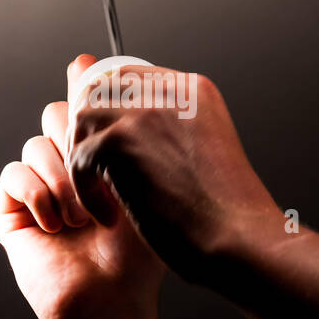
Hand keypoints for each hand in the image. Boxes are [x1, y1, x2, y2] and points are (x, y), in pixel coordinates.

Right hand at [0, 54, 165, 318]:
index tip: (94, 90)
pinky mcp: (13, 209)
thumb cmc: (137, 251)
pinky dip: (38, 195)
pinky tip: (58, 224)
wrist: (114, 299)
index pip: (84, 106)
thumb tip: (105, 69)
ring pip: (36, 144)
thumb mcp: (142, 179)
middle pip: (56, 114)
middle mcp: (68, 166)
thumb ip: (123, 126)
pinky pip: (14, 173)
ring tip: (85, 217)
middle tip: (99, 173)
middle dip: (78, 141)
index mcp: (99, 154)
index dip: (86, 99)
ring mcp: (39, 187)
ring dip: (64, 179)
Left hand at [66, 59, 280, 285]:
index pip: (130, 78)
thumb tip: (130, 141)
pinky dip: (85, 192)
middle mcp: (171, 92)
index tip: (106, 148)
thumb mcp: (205, 155)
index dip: (109, 110)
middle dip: (89, 128)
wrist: (240, 240)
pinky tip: (109, 217)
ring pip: (84, 117)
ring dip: (84, 159)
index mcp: (195, 92)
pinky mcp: (122, 140)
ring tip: (102, 195)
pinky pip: (79, 156)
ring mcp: (145, 113)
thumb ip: (172, 135)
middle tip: (92, 169)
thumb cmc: (228, 217)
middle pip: (100, 87)